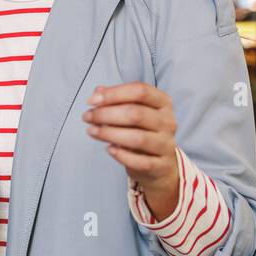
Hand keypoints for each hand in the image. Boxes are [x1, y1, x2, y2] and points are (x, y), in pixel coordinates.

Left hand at [82, 82, 179, 219]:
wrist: (160, 164)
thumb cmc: (142, 131)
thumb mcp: (133, 111)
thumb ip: (116, 99)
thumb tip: (97, 92)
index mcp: (163, 102)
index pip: (140, 91)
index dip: (114, 94)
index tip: (92, 100)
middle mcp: (168, 122)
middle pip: (137, 114)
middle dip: (106, 114)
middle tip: (87, 117)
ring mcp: (167, 144)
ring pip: (138, 138)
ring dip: (110, 133)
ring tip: (92, 131)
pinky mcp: (161, 165)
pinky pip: (141, 161)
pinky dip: (122, 155)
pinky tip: (109, 149)